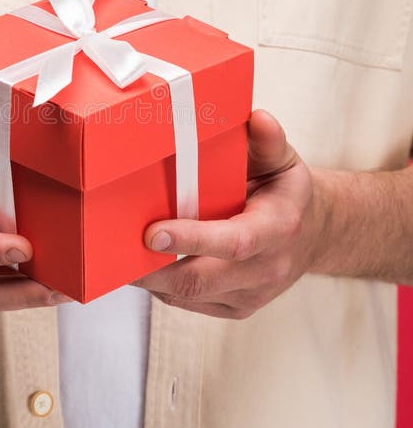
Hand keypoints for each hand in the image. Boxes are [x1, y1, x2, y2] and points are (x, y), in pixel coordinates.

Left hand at [133, 109, 327, 318]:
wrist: (313, 235)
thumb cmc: (286, 192)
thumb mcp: (283, 161)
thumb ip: (269, 141)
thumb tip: (258, 118)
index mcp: (278, 228)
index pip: (234, 242)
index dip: (192, 240)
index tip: (152, 232)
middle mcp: (267, 268)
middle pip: (202, 280)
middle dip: (154, 270)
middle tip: (114, 251)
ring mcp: (251, 294)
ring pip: (190, 296)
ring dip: (151, 279)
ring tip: (118, 257)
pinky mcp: (236, 308)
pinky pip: (190, 303)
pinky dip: (162, 287)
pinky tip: (145, 264)